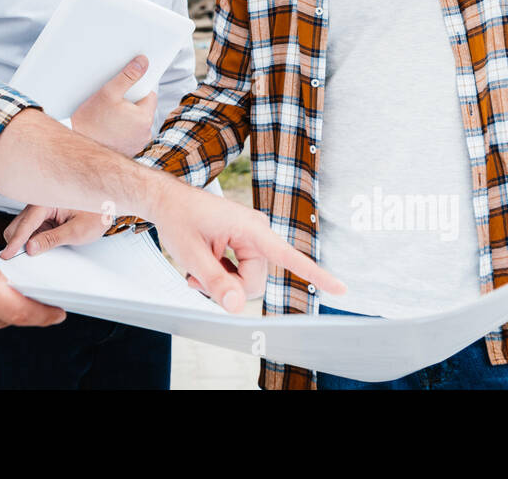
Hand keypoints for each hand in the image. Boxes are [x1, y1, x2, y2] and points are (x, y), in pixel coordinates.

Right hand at [0, 206, 105, 258]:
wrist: (107, 202)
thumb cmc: (96, 212)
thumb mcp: (77, 230)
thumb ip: (52, 239)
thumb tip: (31, 247)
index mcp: (46, 201)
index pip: (25, 224)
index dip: (15, 242)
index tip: (7, 255)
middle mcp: (40, 202)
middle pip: (16, 226)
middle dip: (17, 242)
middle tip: (21, 259)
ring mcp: (40, 209)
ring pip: (21, 228)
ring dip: (26, 241)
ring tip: (40, 251)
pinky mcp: (43, 215)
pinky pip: (30, 228)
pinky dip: (32, 238)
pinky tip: (41, 245)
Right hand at [70, 55, 157, 156]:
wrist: (77, 146)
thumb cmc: (91, 120)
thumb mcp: (108, 92)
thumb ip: (128, 76)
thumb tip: (143, 62)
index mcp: (144, 118)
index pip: (150, 96)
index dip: (137, 89)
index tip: (124, 89)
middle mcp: (145, 134)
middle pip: (143, 110)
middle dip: (131, 104)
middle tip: (113, 102)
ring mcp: (137, 145)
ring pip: (136, 123)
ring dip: (127, 118)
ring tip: (109, 116)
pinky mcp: (129, 152)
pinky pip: (130, 135)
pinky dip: (123, 130)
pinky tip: (109, 128)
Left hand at [147, 178, 345, 312]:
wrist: (166, 200)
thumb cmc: (178, 218)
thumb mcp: (191, 254)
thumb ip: (215, 281)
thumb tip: (236, 307)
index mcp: (251, 229)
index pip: (287, 256)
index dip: (315, 275)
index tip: (341, 289)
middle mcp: (256, 233)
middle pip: (255, 282)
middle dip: (227, 287)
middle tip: (198, 278)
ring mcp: (250, 240)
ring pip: (245, 282)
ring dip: (221, 283)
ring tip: (196, 270)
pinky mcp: (242, 245)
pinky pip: (239, 274)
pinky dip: (220, 277)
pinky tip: (201, 268)